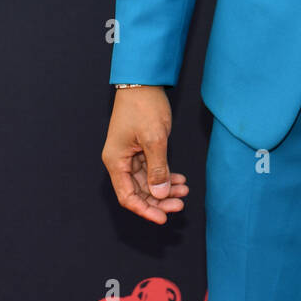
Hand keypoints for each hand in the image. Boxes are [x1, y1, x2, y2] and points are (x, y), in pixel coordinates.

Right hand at [102, 87, 188, 224]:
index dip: (145, 210)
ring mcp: (130, 155)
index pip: (128, 196)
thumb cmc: (144, 107)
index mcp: (116, 161)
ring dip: (165, 188)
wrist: (143, 82)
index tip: (163, 218)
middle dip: (159, 200)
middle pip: (138, 191)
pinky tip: (180, 179)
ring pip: (147, 181)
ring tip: (185, 189)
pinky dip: (165, 175)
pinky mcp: (140, 148)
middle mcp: (120, 161)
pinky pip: (152, 169)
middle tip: (181, 203)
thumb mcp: (154, 138)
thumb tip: (159, 194)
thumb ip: (158, 168)